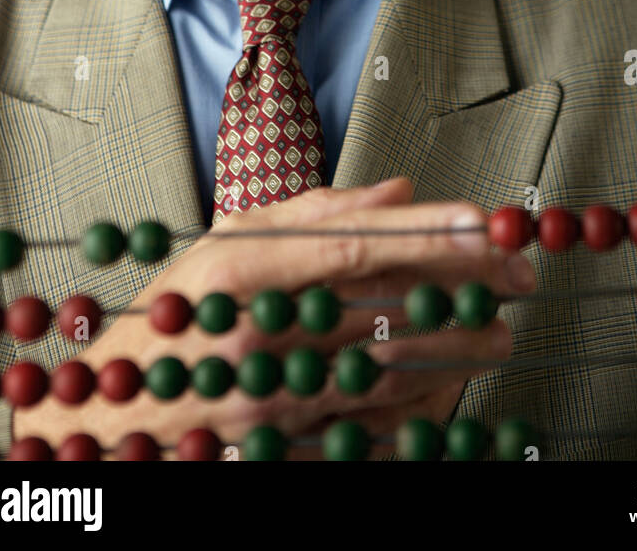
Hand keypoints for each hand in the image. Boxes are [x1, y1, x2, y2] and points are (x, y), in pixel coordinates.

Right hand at [13, 178, 534, 458]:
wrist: (118, 405)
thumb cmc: (178, 308)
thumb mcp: (232, 237)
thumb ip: (318, 210)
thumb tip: (401, 190)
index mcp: (242, 271)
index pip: (356, 247)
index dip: (427, 232)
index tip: (483, 221)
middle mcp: (256, 335)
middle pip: (384, 309)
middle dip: (464, 290)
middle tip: (519, 275)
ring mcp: (268, 398)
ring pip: (387, 372)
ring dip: (456, 352)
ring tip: (501, 333)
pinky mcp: (278, 446)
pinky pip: (364, 434)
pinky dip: (417, 412)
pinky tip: (453, 391)